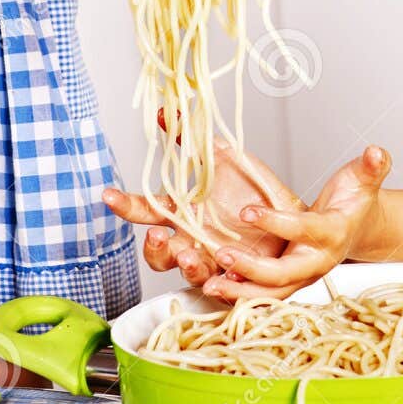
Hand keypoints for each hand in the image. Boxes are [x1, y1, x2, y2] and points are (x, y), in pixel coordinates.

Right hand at [102, 115, 301, 282]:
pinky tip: (224, 277)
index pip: (147, 212)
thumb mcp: (226, 159)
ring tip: (190, 255)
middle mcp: (194, 241)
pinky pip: (226, 290)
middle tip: (159, 234)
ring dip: (185, 266)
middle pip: (160, 254)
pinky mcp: (240, 278)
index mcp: (185, 215)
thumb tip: (166, 113)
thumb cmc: (255, 192)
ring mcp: (215, 262)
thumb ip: (195, 141)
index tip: (109, 195)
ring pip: (189, 274)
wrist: (293, 217)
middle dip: (154, 248)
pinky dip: (222, 287)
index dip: (126, 205)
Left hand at [203, 145, 390, 301]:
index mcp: (333, 234)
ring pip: (271, 294)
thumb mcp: (362, 180)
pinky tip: (215, 287)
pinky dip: (240, 295)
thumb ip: (370, 167)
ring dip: (240, 291)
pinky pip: (263, 295)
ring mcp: (302, 277)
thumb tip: (376, 152)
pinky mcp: (289, 284)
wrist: (358, 230)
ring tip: (210, 284)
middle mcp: (317, 262)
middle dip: (252, 268)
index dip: (277, 222)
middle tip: (222, 254)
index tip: (247, 211)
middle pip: (284, 274)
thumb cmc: (354, 203)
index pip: (304, 230)